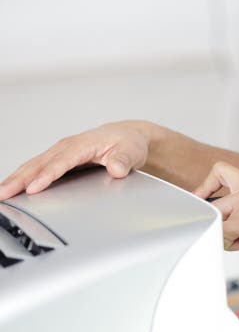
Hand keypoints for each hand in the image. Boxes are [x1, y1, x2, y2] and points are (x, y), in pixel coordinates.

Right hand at [0, 121, 152, 199]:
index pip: (62, 162)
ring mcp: (60, 153)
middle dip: (19, 179)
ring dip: (15, 180)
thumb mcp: (132, 150)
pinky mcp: (58, 160)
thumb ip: (124, 159)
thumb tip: (116, 168)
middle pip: (39, 164)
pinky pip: (36, 169)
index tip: (34, 188)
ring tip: (1, 195)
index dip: (47, 175)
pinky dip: (21, 179)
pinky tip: (12, 191)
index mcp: (83, 144)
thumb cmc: (128, 143)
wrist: (128, 137)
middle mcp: (67, 147)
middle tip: (3, 194)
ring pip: (33, 166)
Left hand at [194, 162, 238, 271]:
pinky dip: (234, 245)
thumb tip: (228, 224)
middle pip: (210, 202)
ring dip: (227, 235)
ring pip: (215, 220)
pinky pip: (221, 234)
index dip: (206, 186)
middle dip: (216, 222)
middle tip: (232, 234)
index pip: (221, 170)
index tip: (203, 200)